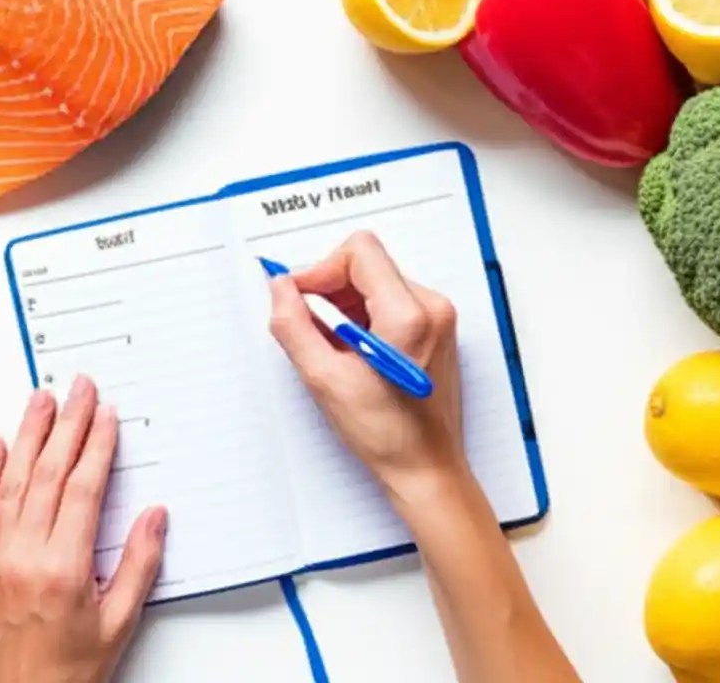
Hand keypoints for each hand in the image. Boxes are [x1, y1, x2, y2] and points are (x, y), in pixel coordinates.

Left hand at [0, 376, 167, 682]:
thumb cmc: (67, 672)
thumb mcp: (119, 624)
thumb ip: (138, 566)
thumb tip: (154, 516)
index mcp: (63, 568)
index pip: (82, 489)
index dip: (96, 445)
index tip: (105, 415)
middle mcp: (23, 556)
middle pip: (47, 473)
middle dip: (66, 424)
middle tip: (78, 388)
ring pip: (11, 482)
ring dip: (27, 435)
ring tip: (40, 400)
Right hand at [267, 232, 466, 500]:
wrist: (426, 467)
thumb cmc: (386, 434)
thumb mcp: (324, 379)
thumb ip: (294, 325)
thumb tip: (281, 287)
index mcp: (408, 316)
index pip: (359, 252)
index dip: (320, 269)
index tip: (299, 297)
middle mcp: (431, 308)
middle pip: (367, 265)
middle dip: (330, 290)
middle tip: (310, 328)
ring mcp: (438, 317)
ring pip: (376, 282)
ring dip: (345, 306)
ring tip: (333, 349)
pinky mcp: (436, 328)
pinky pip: (390, 301)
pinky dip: (363, 317)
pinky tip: (353, 353)